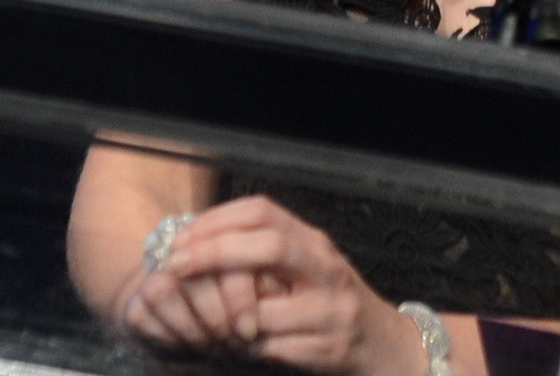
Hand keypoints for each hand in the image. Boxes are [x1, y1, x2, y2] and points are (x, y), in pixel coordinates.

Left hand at [125, 196, 427, 375]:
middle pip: (267, 245)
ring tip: (209, 320)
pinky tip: (240, 345)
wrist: (381, 343)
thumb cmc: (327, 300)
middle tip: (177, 266)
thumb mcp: (301, 265)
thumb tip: (194, 242)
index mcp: (311, 240)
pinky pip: (272, 348)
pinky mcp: (329, 347)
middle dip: (214, 253)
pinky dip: (248, 347)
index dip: (216, 220)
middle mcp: (325, 266)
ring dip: (227, 317)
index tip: (181, 238)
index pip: (261, 211)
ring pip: (263, 308)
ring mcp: (331, 308)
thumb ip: (260, 252)